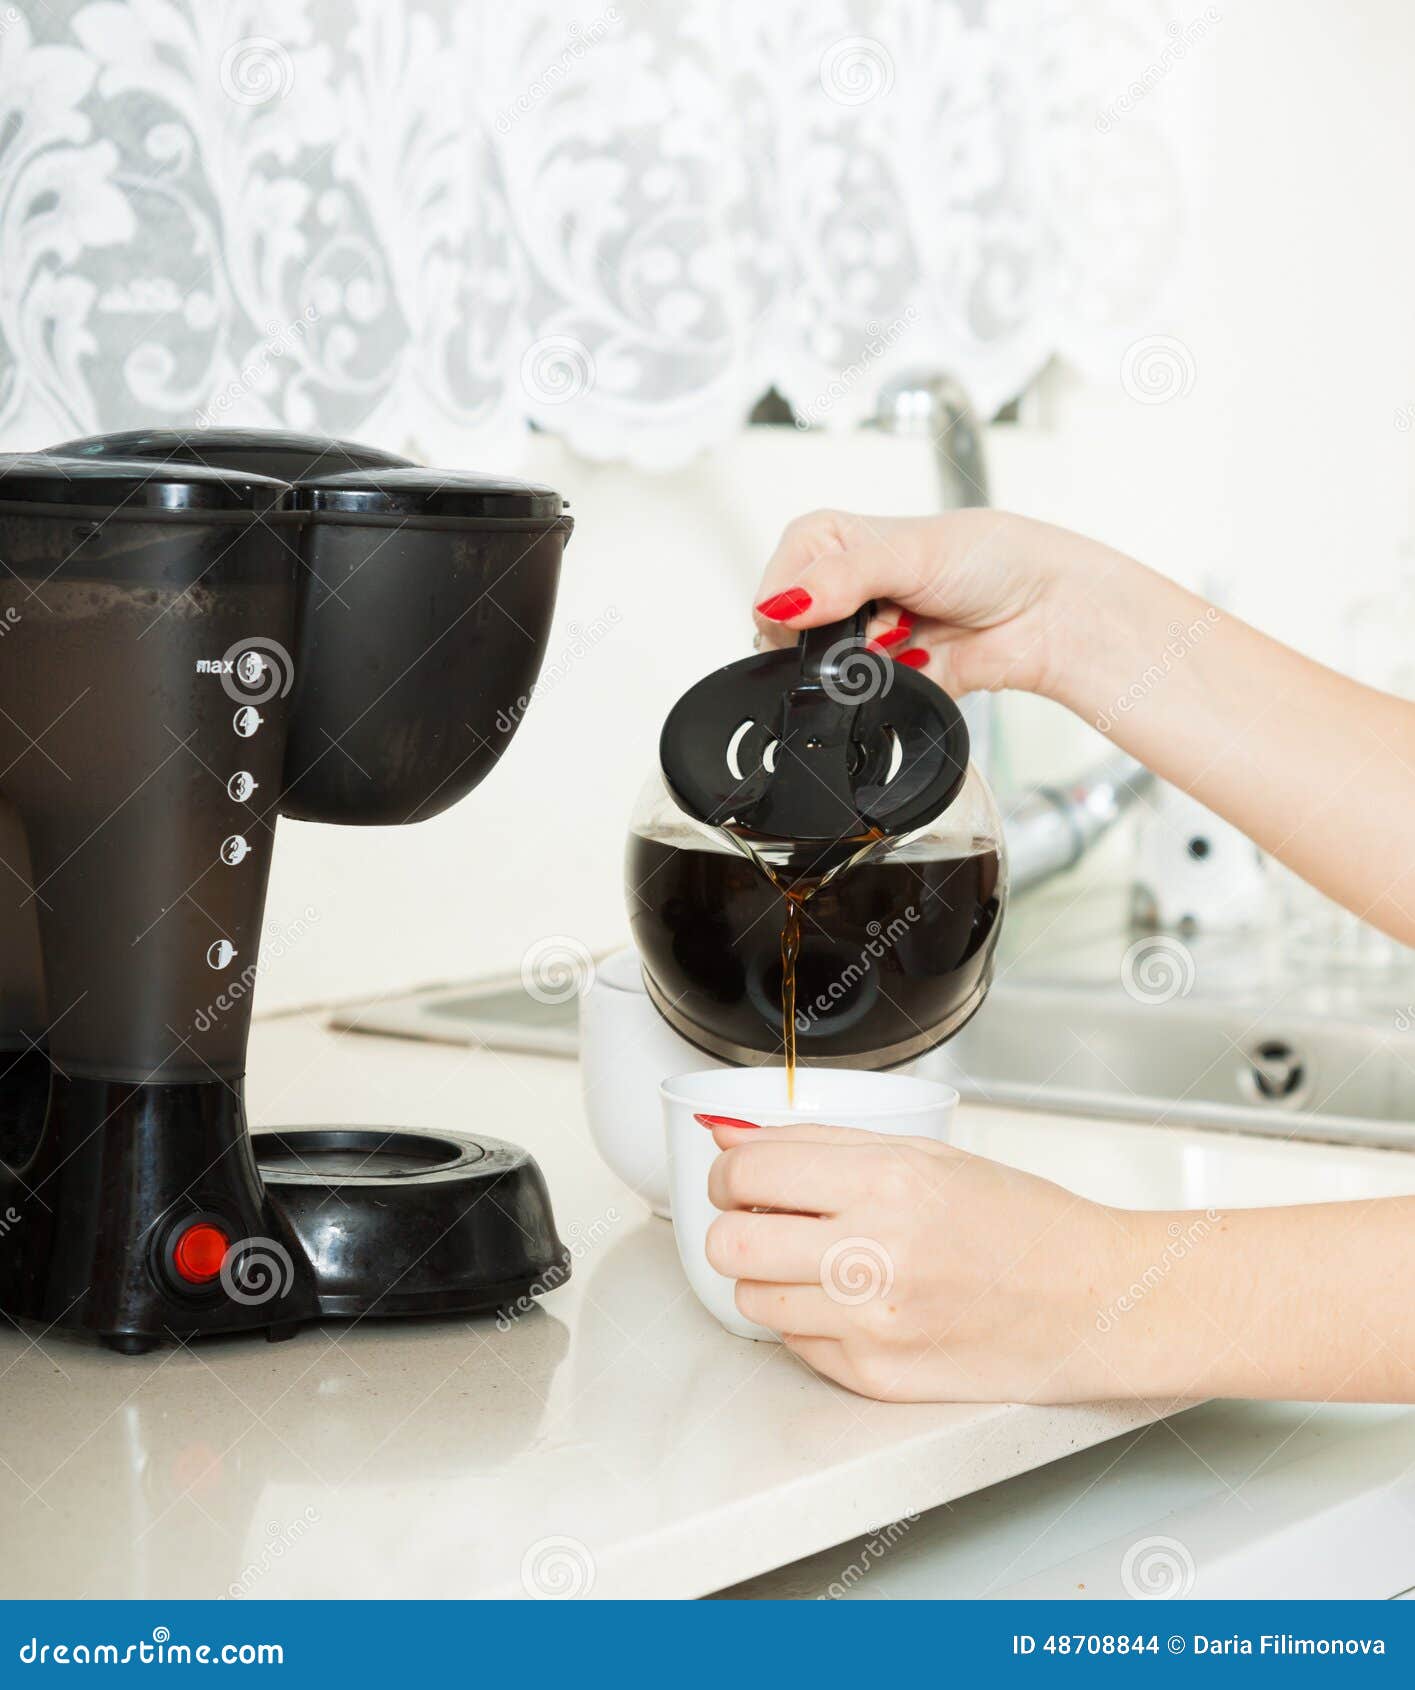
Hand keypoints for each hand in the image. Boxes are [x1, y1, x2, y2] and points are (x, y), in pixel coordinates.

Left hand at [704, 1119, 1152, 1403]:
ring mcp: (871, 1325)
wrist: (1091, 1303)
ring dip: (769, 1278)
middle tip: (763, 1220)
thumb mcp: (924, 1155)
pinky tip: (856, 1302)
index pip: (748, 1172)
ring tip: (821, 1263)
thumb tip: (731, 1135)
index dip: (730, 1172)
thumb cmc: (1021, 1224)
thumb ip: (818, 1145)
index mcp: (886, 1183)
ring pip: (750, 1300)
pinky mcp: (875, 1377)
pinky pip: (795, 1345)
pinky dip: (810, 1322)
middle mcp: (872, 1255)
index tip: (741, 1178)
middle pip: (730, 1244)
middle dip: (735, 1227)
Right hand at [752, 507, 1126, 700]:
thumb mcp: (906, 553)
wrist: (1046, 610)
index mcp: (829, 542)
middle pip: (792, 636)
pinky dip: (886, 686)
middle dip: (832, 638)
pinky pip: (859, 699)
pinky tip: (918, 658)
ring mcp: (861, 637)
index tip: (828, 608)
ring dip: (864, 663)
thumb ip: (838, 579)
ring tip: (906, 635)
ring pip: (825, 672)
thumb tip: (784, 605)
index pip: (773, 586)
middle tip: (882, 619)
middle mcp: (840, 588)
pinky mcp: (884, 679)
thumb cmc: (990, 557)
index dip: (793, 606)